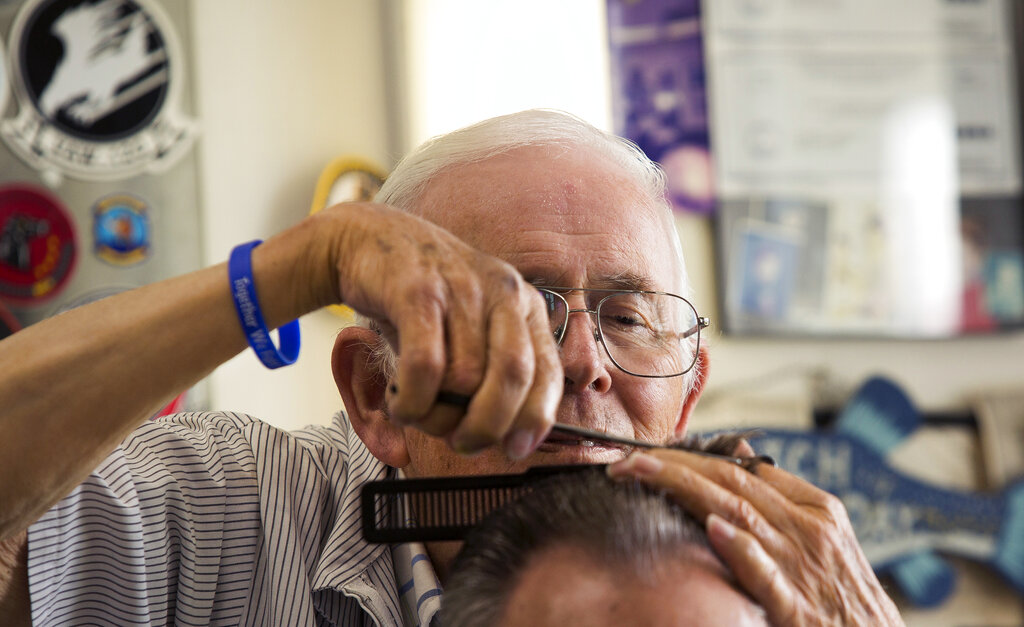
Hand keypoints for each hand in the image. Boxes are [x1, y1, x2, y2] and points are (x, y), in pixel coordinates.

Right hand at [319, 202, 562, 457]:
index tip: (514, 450)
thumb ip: (491, 380)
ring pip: (464, 379)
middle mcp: (501, 293)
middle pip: (511, 379)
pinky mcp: (417, 292)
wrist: (367, 238)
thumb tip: (511, 447)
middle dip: (487, 426)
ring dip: (437, 415)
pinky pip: (425, 366)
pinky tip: (400, 402)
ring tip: (416, 413)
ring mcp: (460, 289)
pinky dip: (412, 400)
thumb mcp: (468, 331)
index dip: (535, 420)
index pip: (549, 373)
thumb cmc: (423, 301)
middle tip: (460, 442)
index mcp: (523, 305)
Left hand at [607, 449, 903, 625]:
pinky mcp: (800, 609)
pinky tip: (714, 530)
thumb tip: (737, 450)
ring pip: (738, 513)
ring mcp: (804, 567)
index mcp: (814, 509)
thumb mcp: (820, 539)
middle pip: (731, 482)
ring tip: (642, 472)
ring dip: (685, 488)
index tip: (648, 453)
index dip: (690, 456)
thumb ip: (778, 501)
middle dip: (673, 464)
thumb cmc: (845, 597)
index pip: (742, 469)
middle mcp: (809, 529)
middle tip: (626, 460)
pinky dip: (742, 548)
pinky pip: (767, 573)